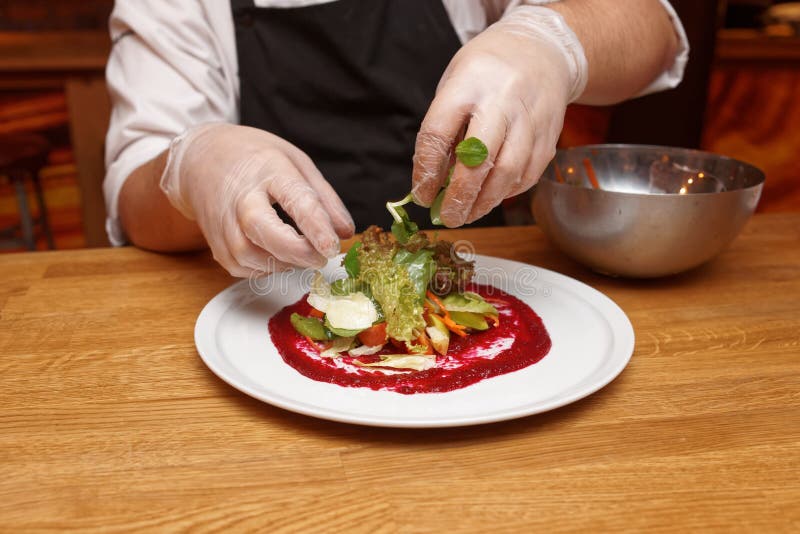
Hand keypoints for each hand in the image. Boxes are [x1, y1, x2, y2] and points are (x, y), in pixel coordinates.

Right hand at [159, 123, 353, 276]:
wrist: (200, 160)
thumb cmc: (255, 160)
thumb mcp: (296, 162)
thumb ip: (324, 198)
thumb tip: (345, 233)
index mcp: (268, 170)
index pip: (295, 199)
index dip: (316, 226)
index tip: (333, 245)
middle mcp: (241, 199)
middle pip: (265, 232)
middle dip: (297, 251)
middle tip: (321, 256)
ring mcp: (224, 224)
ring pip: (252, 257)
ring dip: (285, 263)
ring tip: (302, 253)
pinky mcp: (217, 246)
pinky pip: (245, 269)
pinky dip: (267, 269)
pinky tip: (279, 256)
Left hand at [411, 6, 587, 226]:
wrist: (542, 50)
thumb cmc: (487, 72)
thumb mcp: (455, 85)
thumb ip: (445, 130)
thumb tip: (433, 182)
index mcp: (468, 84)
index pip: (438, 133)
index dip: (427, 170)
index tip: (421, 195)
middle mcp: (502, 100)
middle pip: (479, 158)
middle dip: (460, 196)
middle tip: (447, 217)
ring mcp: (530, 119)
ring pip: (508, 171)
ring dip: (485, 202)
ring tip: (468, 214)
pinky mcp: (549, 136)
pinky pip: (528, 174)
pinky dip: (508, 192)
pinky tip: (493, 197)